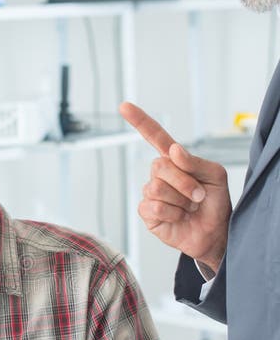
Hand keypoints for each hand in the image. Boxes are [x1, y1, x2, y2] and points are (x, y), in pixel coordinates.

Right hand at [122, 102, 231, 270]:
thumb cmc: (215, 202)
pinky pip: (154, 207)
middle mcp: (160, 175)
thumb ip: (195, 161)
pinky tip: (179, 217)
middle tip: (199, 195)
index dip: (140, 121)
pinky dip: (172, 213)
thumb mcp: (215, 175)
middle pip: (159, 166)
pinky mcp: (147, 213)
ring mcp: (151, 193)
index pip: (155, 137)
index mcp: (176, 160)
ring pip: (156, 188)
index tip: (124, 106)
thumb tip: (173, 151)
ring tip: (190, 207)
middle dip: (184, 182)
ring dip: (181, 200)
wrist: (215, 232)